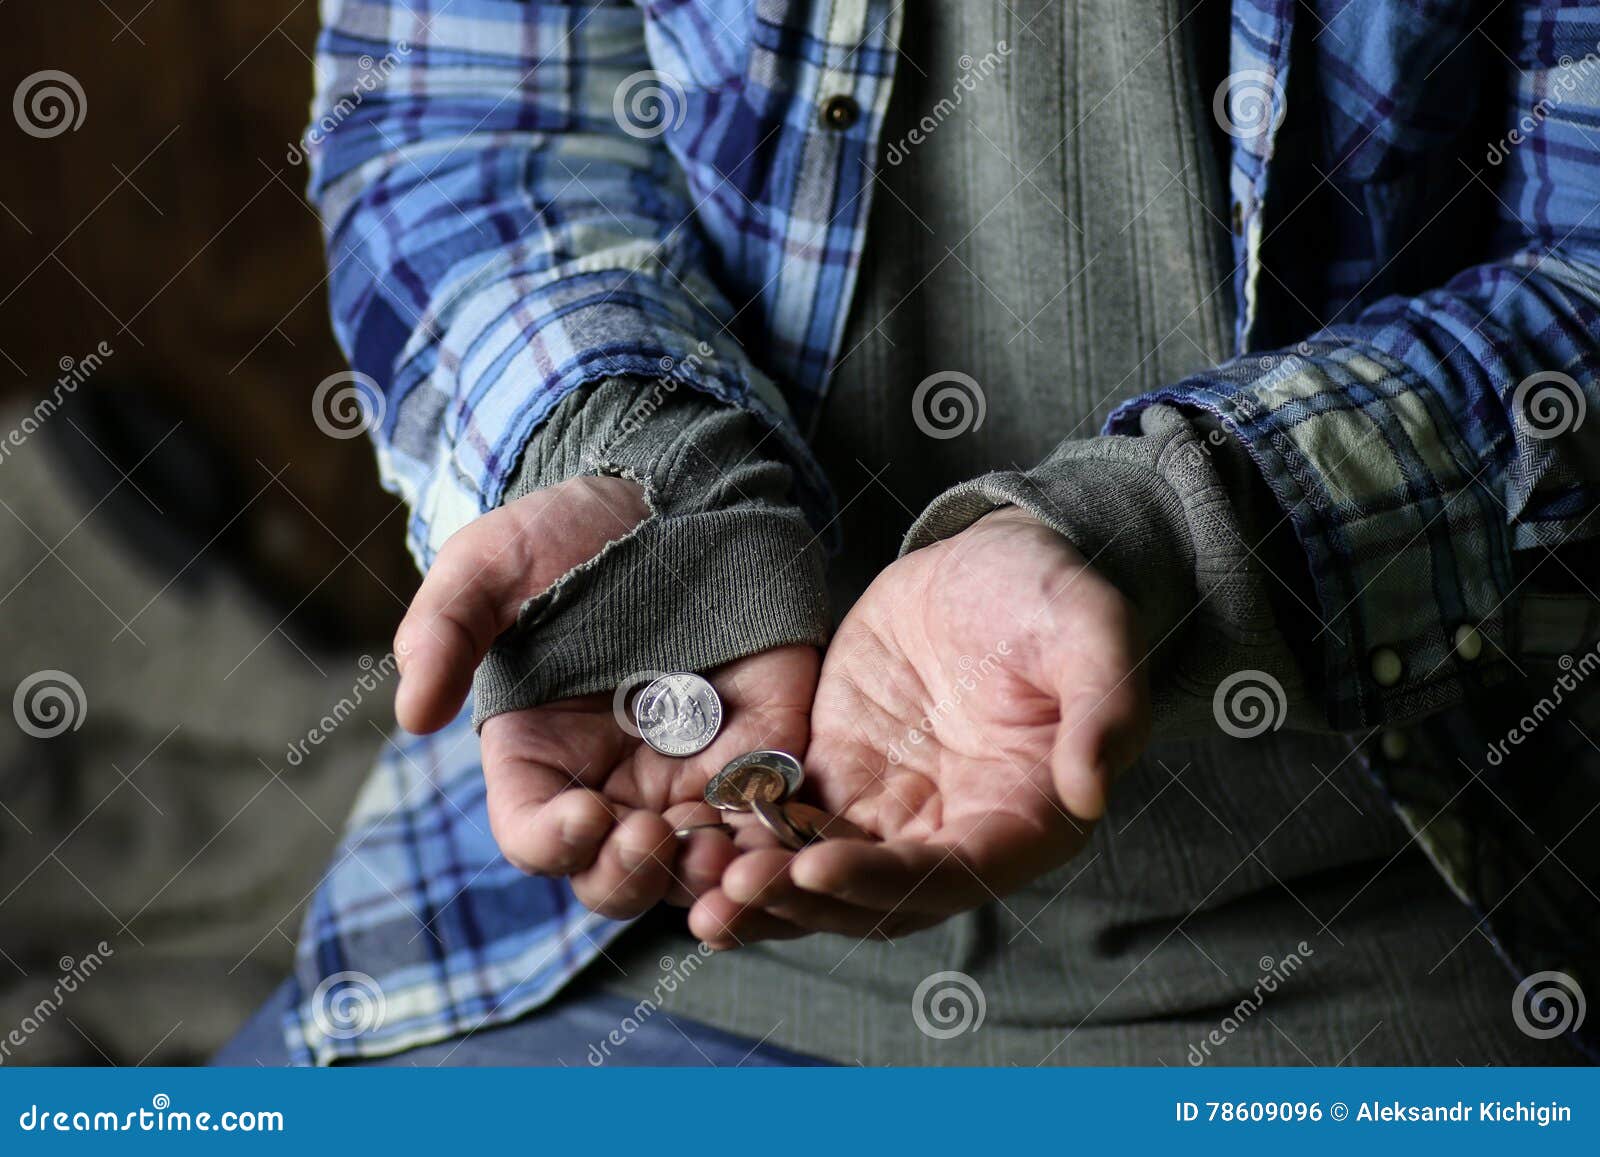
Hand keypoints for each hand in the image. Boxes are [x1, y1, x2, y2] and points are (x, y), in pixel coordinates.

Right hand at [393, 475, 817, 921]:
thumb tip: (412, 716)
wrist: (665, 492)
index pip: (535, 835)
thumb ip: (445, 632)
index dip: (557, 843)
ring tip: (724, 851)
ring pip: (698, 864)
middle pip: (617, 874)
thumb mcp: (489, 565)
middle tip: (659, 839)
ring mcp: (691, 771)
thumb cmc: (564, 532)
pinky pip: (770, 812)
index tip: (587, 818)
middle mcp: (614, 782)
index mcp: (539, 758)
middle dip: (636, 874)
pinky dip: (776, 834)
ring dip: (711, 874)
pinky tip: (782, 828)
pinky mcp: (763, 745)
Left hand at [689, 507, 1150, 946]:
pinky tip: (689, 836)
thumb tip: (1090, 789)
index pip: (950, 873)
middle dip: (802, 901)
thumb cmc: (1053, 596)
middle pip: (873, 896)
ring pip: (820, 872)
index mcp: (1021, 817)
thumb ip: (1104, 708)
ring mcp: (890, 807)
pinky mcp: (840, 773)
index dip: (884, 881)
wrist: (993, 559)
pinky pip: (787, 821)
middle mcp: (952, 832)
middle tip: (731, 892)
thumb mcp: (1092, 632)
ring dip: (762, 889)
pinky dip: (743, 838)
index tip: (816, 866)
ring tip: (694, 885)